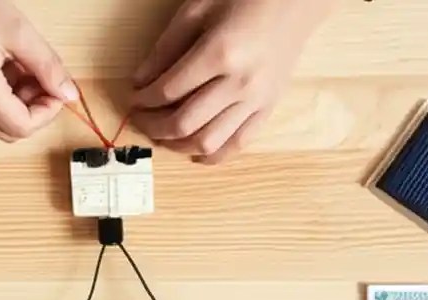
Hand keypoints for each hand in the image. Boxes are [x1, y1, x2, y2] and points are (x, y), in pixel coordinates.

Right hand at [0, 0, 78, 141]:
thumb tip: (68, 95)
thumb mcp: (18, 32)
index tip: (57, 91)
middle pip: (8, 132)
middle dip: (32, 110)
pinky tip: (2, 67)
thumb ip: (48, 67)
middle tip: (42, 80)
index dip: (47, 114)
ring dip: (15, 104)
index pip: (22, 127)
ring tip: (20, 67)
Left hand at [131, 0, 335, 162]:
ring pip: (209, 142)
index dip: (144, 100)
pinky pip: (238, 144)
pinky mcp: (268, 109)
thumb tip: (140, 81)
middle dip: (153, 126)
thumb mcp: (198, 10)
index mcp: (220, 53)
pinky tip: (196, 153)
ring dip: (178, 146)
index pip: (168, 90)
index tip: (134, 99)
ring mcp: (257, 100)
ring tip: (163, 136)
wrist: (294, 3)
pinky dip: (214, 156)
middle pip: (184, 123)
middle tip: (140, 120)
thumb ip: (166, 48)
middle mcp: (239, 83)